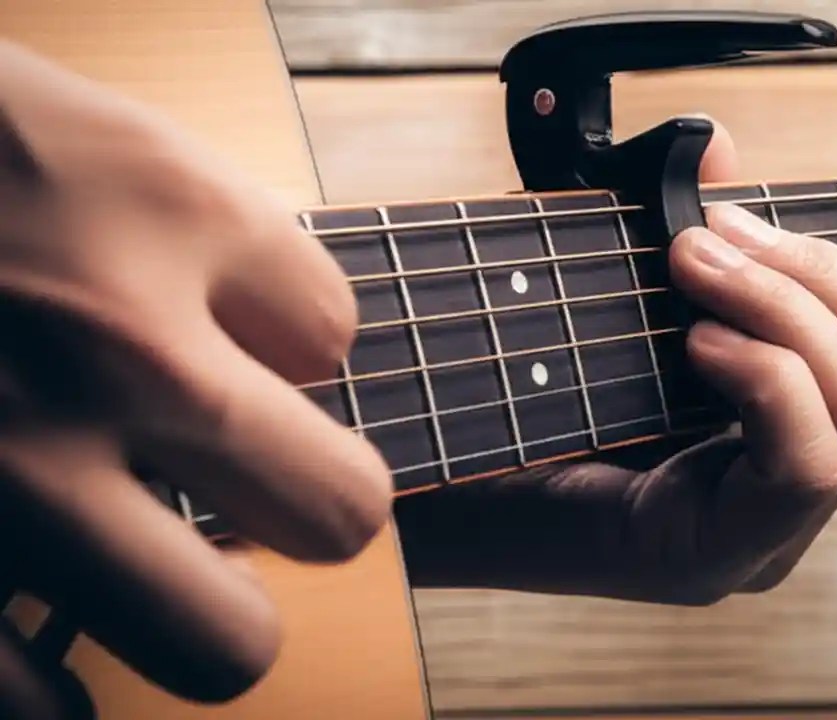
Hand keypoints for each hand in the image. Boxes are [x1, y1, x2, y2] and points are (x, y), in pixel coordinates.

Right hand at [0, 43, 390, 716]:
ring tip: (127, 564)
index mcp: (154, 207)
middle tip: (238, 491)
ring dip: (196, 614)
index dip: (276, 342)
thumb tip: (288, 355)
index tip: (214, 339)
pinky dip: (42, 679)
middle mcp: (106, 353)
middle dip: (307, 504)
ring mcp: (1, 490)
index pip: (328, 330)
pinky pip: (44, 709)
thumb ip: (186, 240)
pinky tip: (11, 613)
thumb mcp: (54, 136)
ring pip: (228, 647)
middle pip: (342, 513)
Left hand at [397, 118, 836, 602]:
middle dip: (826, 277)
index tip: (735, 216)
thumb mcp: (616, 291)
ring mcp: (766, 537)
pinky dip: (764, 377)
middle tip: (713, 237)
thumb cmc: (517, 385)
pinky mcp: (713, 561)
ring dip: (787, 309)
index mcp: (796, 430)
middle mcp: (799, 492)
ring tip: (691, 272)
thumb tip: (715, 145)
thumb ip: (675, 225)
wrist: (423, 483)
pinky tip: (691, 345)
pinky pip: (805, 465)